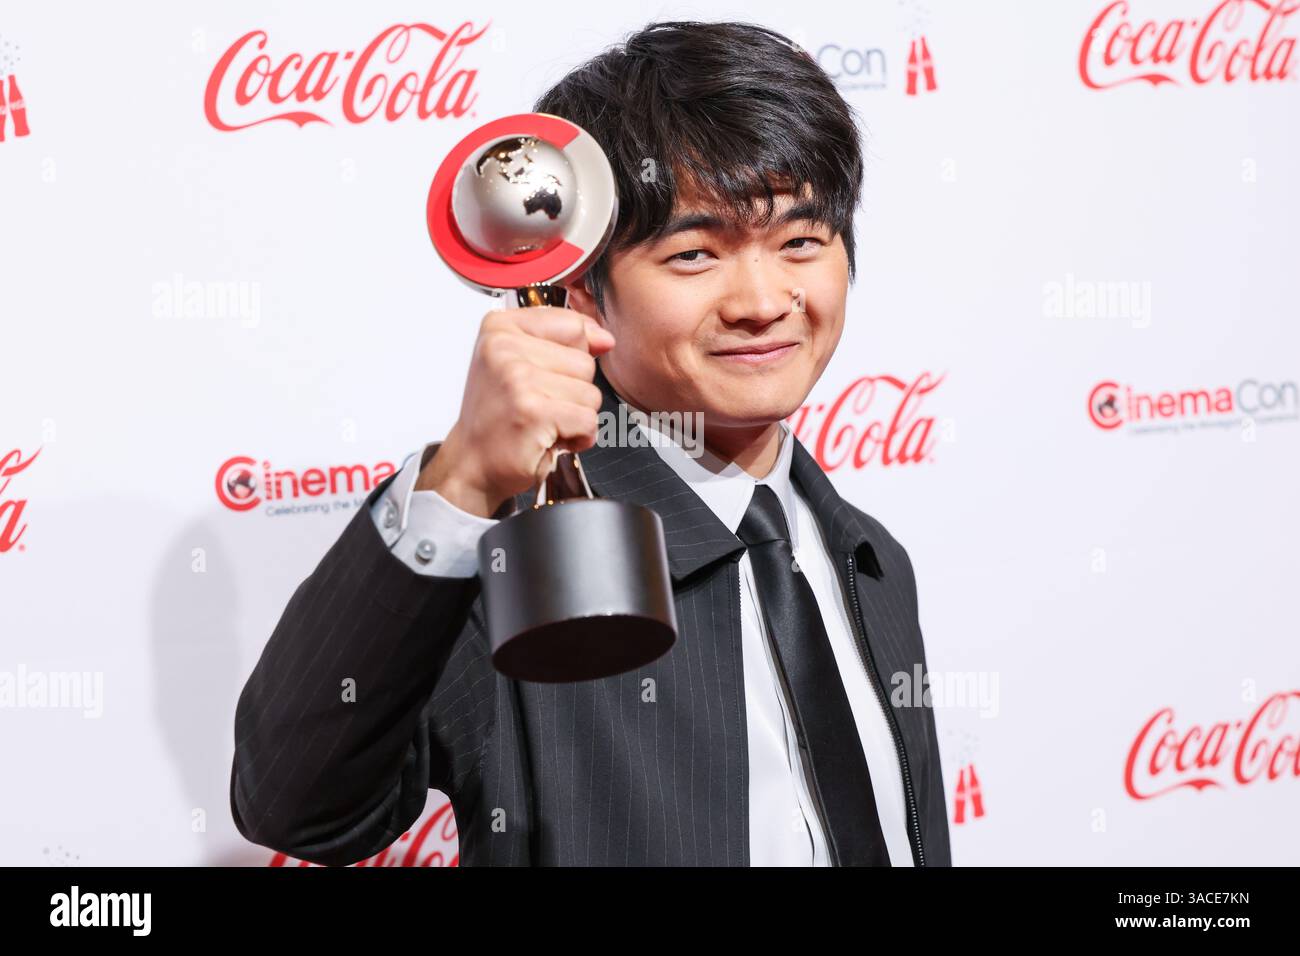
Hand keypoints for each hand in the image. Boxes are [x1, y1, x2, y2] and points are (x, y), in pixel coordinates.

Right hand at [417, 305, 615, 517]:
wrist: (472, 464)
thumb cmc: (499, 417)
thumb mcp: (524, 362)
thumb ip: (566, 341)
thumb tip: (605, 339)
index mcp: (500, 327)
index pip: (573, 325)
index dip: (574, 356)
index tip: (547, 376)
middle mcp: (503, 347)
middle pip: (585, 362)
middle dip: (573, 393)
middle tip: (539, 407)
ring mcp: (517, 379)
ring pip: (590, 393)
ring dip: (574, 417)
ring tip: (542, 423)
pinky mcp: (532, 412)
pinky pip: (588, 420)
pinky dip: (577, 438)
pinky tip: (548, 439)